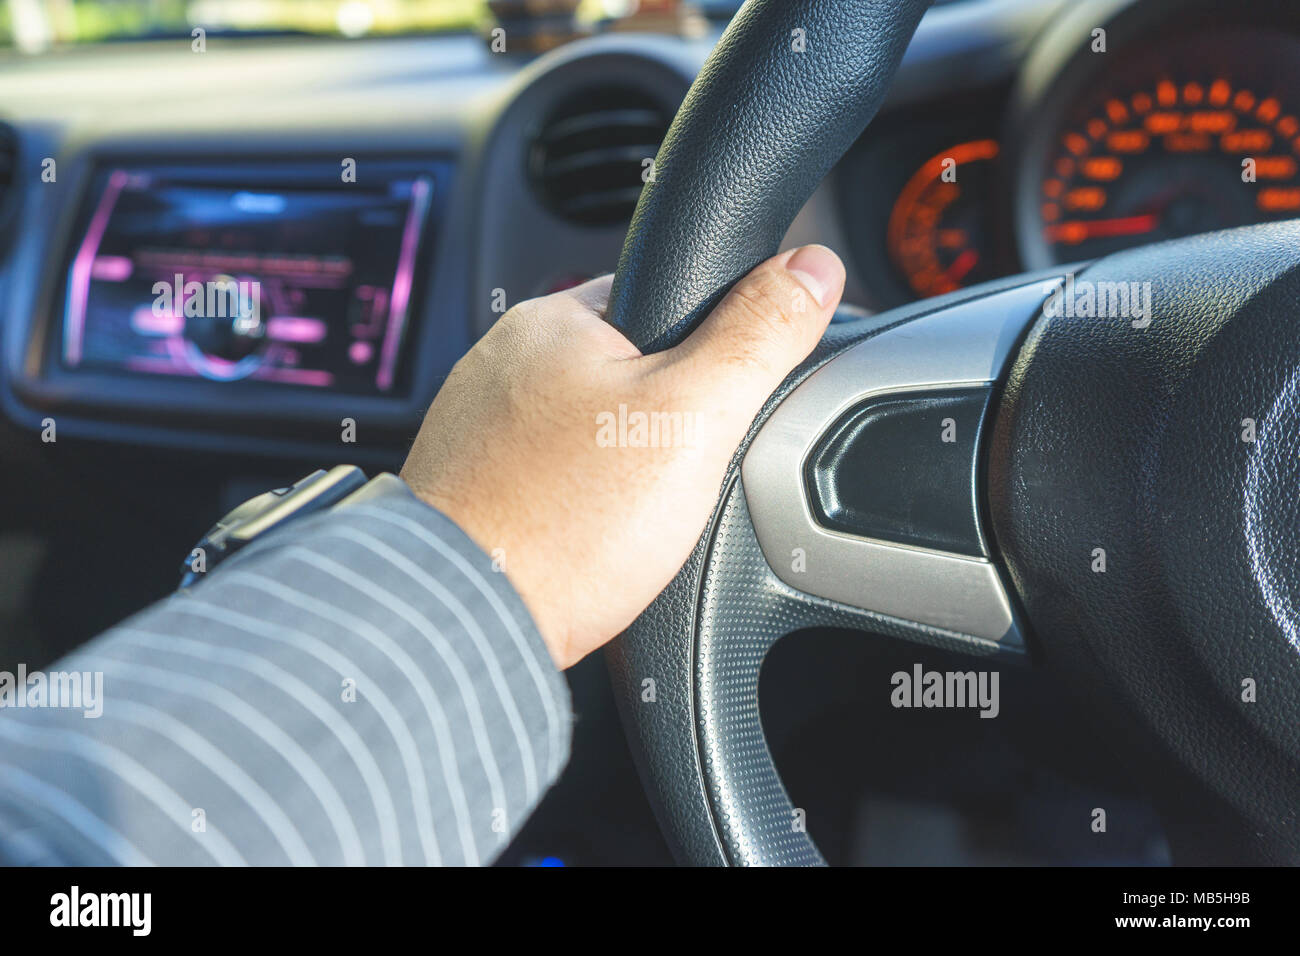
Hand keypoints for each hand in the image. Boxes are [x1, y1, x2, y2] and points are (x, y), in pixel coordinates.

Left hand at [401, 245, 845, 668]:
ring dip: (614, 471)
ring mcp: (477, 424)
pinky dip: (573, 504)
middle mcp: (502, 361)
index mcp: (555, 320)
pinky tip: (585, 538)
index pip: (665, 304)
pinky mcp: (467, 483)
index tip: (718, 408)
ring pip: (584, 432)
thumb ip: (758, 335)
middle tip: (671, 481)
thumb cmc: (563, 524)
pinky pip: (545, 478)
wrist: (464, 622)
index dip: (711, 356)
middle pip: (625, 374)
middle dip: (662, 426)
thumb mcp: (694, 416)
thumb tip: (812, 269)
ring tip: (623, 519)